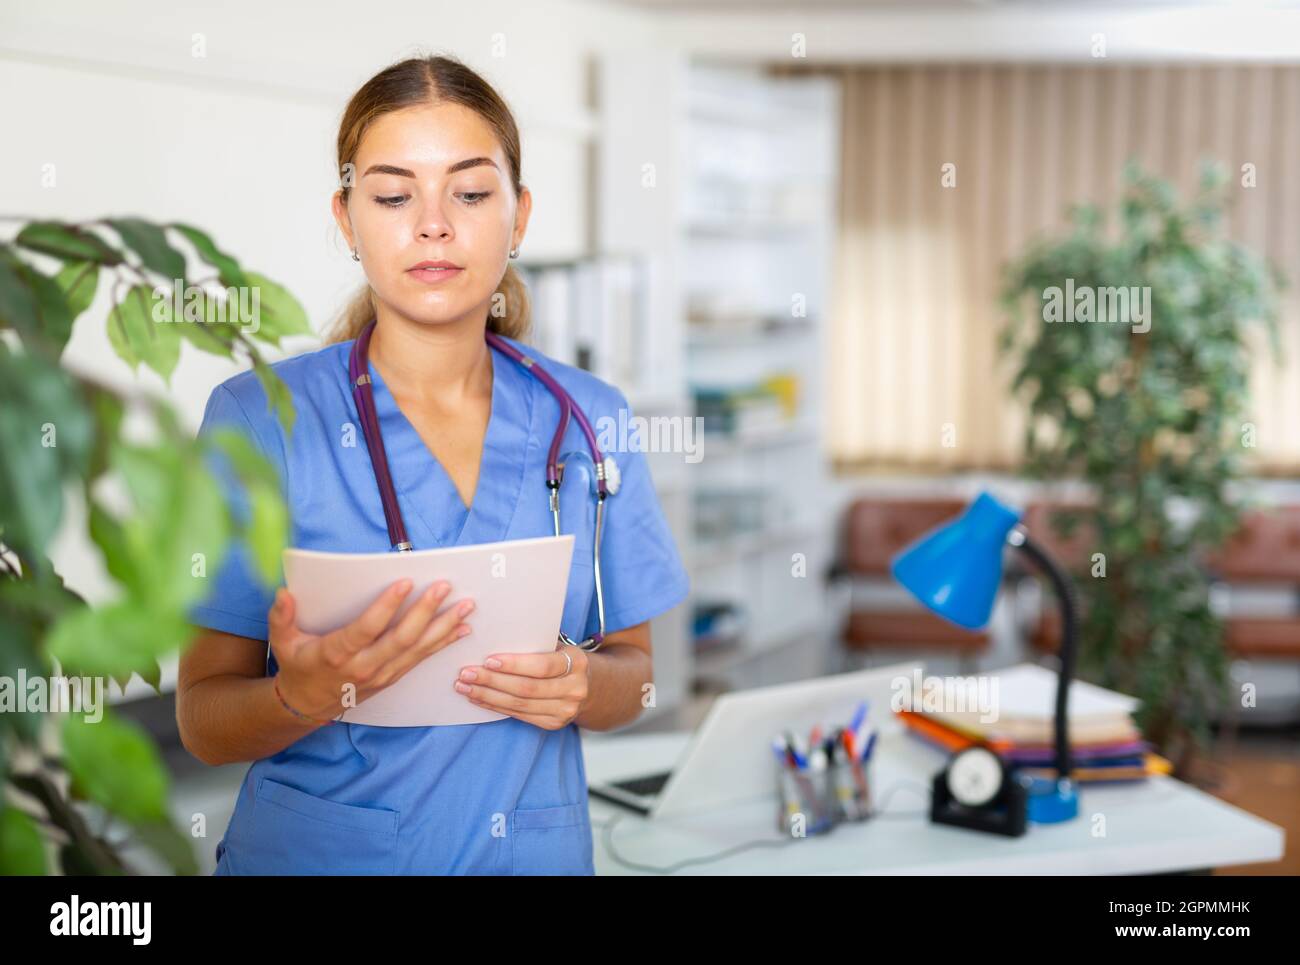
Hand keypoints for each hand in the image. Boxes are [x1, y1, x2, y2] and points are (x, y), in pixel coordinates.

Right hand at [269, 578, 474, 720]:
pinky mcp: (393, 677)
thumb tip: (284, 593)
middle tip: (444, 587)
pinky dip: (443, 643)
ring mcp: (382, 674)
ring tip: (466, 606)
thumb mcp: (282, 642)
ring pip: (418, 649)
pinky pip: (422, 658)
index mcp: (337, 653)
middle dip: (426, 612)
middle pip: (401, 638)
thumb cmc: (298, 666)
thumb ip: (281, 617)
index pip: (367, 629)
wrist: (308, 705)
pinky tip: (462, 629)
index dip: (387, 607)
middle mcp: (364, 666)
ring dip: (444, 626)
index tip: (406, 583)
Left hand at [454, 645, 589, 729]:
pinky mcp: (553, 724)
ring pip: (519, 705)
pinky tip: (478, 698)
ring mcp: (565, 711)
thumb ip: (536, 644)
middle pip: (527, 688)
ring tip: (464, 687)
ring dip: (487, 696)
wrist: (590, 686)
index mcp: (577, 663)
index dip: (514, 664)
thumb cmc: (564, 659)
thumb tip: (494, 637)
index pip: (542, 666)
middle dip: (492, 681)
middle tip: (466, 674)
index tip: (488, 660)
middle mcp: (574, 689)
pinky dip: (495, 706)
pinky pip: (519, 715)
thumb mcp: (559, 646)